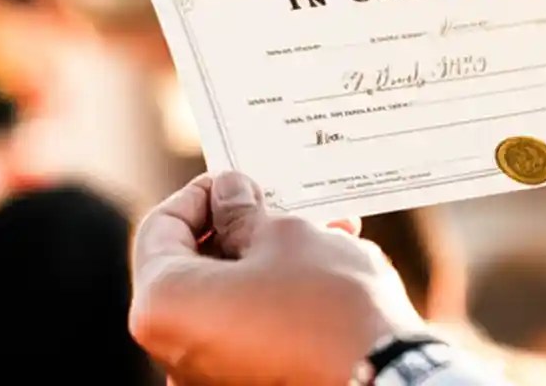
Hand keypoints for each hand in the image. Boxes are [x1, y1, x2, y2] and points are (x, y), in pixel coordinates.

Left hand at [130, 172, 422, 384]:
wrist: (385, 379)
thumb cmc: (328, 306)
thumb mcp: (285, 236)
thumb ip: (242, 211)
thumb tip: (227, 193)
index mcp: (163, 306)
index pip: (160, 229)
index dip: (198, 194)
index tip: (235, 179)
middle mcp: (172, 350)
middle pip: (195, 266)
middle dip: (242, 227)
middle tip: (280, 200)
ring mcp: (207, 375)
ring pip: (229, 296)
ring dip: (268, 258)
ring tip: (324, 230)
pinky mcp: (244, 384)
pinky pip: (248, 328)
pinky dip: (274, 296)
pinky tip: (323, 270)